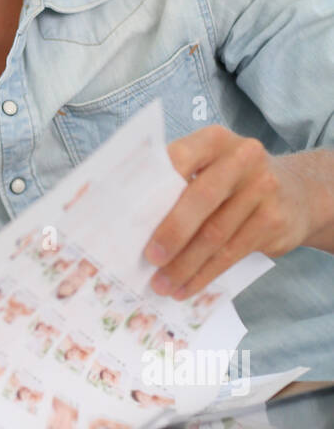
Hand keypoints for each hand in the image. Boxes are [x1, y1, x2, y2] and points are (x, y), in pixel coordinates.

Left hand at [143, 126, 312, 299]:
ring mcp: (263, 189)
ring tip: (161, 284)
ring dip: (184, 265)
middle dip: (171, 232)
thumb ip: (178, 183)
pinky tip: (185, 288)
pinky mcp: (274, 220)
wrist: (298, 192)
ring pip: (215, 234)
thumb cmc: (234, 182)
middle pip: (201, 198)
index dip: (153, 185)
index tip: (129, 214)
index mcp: (215, 140)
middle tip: (149, 258)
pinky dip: (204, 275)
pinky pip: (232, 254)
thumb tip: (130, 222)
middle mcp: (243, 159)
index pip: (179, 158)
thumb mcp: (211, 168)